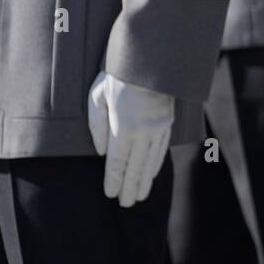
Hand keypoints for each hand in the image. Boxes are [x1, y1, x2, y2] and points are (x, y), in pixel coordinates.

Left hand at [87, 71, 175, 207]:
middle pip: (136, 167)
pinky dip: (156, 165)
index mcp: (124, 127)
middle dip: (130, 187)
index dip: (113, 180)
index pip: (117, 162)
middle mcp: (144, 132)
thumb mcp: (97, 98)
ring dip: (145, 181)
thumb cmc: (118, 77)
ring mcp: (158, 128)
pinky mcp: (168, 122)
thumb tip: (100, 152)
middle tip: (126, 204)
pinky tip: (152, 173)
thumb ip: (96, 127)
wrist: (151, 59)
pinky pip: (161, 150)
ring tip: (140, 196)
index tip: (110, 194)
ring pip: (151, 161)